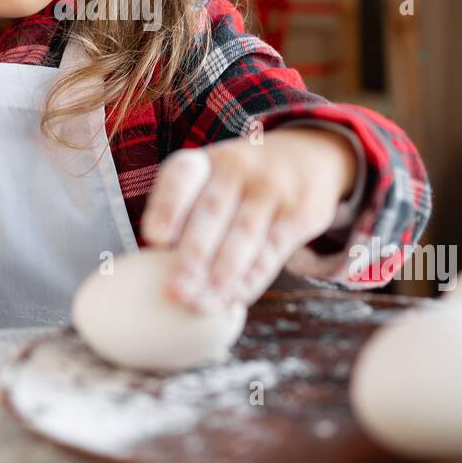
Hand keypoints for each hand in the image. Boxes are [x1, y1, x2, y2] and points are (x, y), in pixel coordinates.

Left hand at [140, 129, 358, 310]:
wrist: (308, 157)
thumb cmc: (240, 183)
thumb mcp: (214, 178)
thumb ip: (188, 212)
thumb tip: (156, 269)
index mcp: (206, 160)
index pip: (182, 175)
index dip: (168, 205)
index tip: (153, 237)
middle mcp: (238, 167)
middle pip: (212, 213)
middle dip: (192, 256)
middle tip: (175, 291)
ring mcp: (271, 189)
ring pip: (243, 236)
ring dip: (220, 275)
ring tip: (202, 305)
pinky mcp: (299, 213)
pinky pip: (272, 250)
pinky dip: (252, 278)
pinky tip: (235, 298)